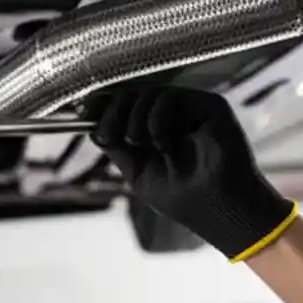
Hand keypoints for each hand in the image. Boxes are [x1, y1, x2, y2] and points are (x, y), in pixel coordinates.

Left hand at [92, 87, 296, 261]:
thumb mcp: (137, 172)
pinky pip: (169, 96)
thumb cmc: (183, 197)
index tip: (84, 113)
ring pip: (147, 93)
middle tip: (112, 135)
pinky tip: (162, 143)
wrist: (218, 209)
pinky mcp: (208, 105)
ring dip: (134, 119)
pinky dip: (156, 118)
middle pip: (131, 95)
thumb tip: (92, 126)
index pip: (123, 106)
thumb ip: (117, 146)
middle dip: (113, 112)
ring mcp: (190, 109)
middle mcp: (171, 116)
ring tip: (141, 144)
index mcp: (153, 129)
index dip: (102, 106)